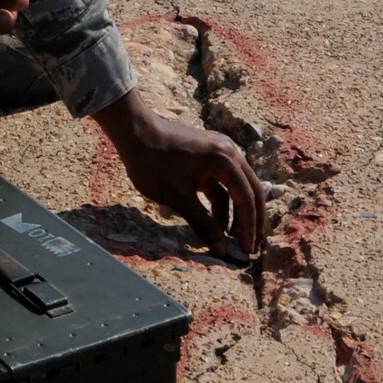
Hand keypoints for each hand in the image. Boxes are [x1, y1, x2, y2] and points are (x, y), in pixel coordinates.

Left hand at [94, 89, 266, 256]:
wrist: (132, 131)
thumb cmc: (153, 162)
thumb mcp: (178, 197)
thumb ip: (202, 224)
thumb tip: (221, 250)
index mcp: (226, 160)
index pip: (247, 198)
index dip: (249, 226)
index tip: (248, 250)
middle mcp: (229, 153)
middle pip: (250, 191)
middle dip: (250, 220)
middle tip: (250, 247)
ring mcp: (218, 153)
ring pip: (236, 188)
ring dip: (235, 212)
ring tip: (230, 238)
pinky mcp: (207, 157)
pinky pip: (220, 182)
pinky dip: (220, 201)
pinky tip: (215, 222)